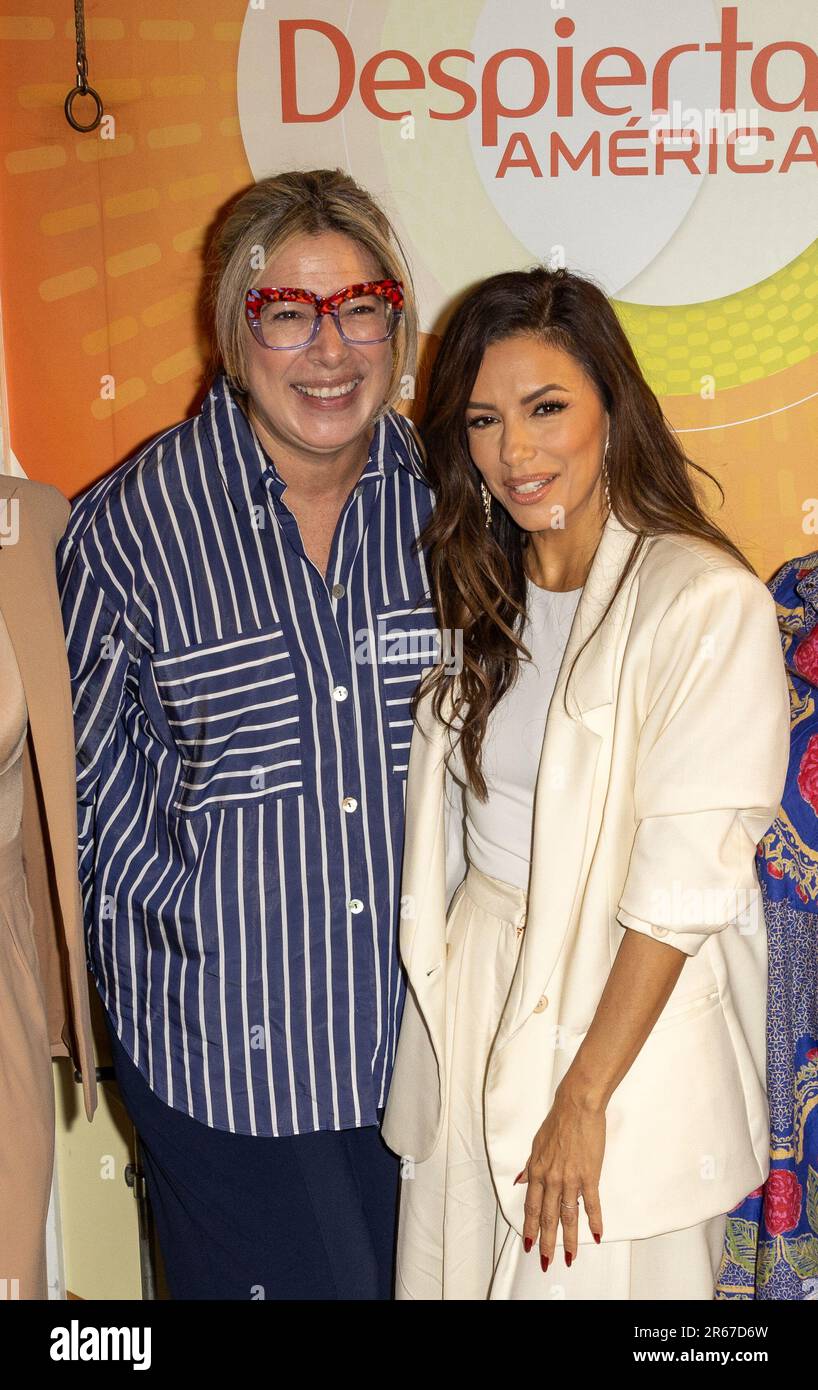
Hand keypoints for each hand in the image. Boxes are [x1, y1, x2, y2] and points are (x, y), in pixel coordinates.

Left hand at [515, 1079, 605, 1268]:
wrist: (576, 1106)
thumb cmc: (557, 1122)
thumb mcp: (536, 1144)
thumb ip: (529, 1166)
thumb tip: (519, 1181)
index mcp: (537, 1171)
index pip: (532, 1207)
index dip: (531, 1228)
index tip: (529, 1244)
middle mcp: (551, 1178)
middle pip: (548, 1217)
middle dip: (546, 1242)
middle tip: (546, 1262)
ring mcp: (570, 1178)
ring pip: (568, 1216)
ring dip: (568, 1239)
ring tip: (569, 1257)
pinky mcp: (589, 1175)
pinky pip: (591, 1204)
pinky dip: (594, 1221)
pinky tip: (596, 1235)